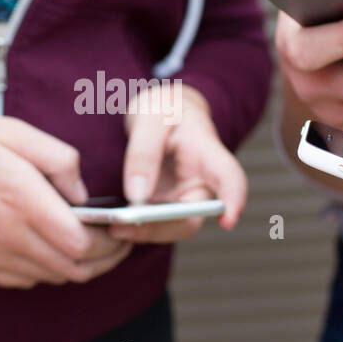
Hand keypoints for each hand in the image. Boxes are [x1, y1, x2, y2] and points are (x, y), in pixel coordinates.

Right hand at [0, 113, 129, 288]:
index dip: (110, 240)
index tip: (120, 226)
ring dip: (75, 266)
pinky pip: (23, 281)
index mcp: (21, 199)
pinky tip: (46, 246)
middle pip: (73, 269)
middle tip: (117, 241)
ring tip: (87, 243)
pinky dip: (44, 269)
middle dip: (104, 258)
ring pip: (51, 278)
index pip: (83, 244)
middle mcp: (6, 236)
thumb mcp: (12, 130)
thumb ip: (59, 158)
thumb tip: (83, 193)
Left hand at [113, 82, 245, 242]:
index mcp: (209, 154)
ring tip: (111, 226)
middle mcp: (201, 183)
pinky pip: (152, 225)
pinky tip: (109, 223)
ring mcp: (182, 198)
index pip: (230, 179)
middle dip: (161, 227)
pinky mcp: (164, 207)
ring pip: (171, 228)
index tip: (227, 223)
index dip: (233, 201)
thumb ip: (143, 153)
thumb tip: (137, 197)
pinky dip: (133, 228)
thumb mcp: (150, 118)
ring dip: (143, 232)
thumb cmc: (164, 109)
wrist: (160, 112)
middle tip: (126, 225)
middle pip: (193, 217)